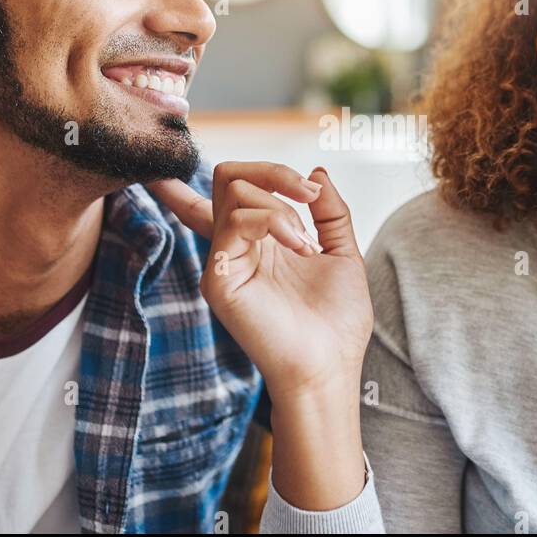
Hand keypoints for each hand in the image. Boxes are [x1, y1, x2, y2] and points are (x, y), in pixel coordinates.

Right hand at [147, 162, 373, 402]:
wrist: (330, 368)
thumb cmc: (337, 323)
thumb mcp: (343, 253)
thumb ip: (330, 212)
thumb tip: (317, 172)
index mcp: (259, 242)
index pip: (220, 199)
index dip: (193, 177)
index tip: (221, 168)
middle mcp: (235, 247)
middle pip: (229, 175)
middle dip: (275, 171)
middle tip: (309, 195)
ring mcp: (223, 261)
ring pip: (233, 187)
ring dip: (283, 203)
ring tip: (308, 243)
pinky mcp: (219, 277)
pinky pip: (238, 218)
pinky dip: (276, 220)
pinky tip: (301, 248)